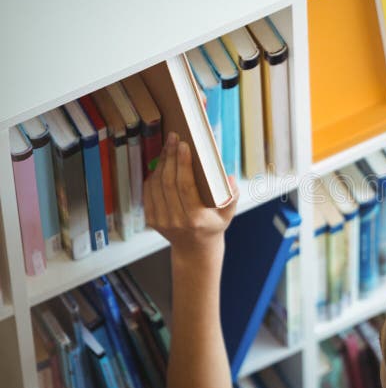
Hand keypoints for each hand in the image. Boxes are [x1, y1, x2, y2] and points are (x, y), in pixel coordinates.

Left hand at [144, 132, 238, 264]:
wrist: (195, 249)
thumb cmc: (214, 226)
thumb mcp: (229, 214)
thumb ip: (232, 195)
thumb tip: (227, 177)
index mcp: (195, 218)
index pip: (185, 186)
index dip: (182, 164)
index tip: (184, 145)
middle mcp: (175, 220)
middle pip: (168, 182)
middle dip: (170, 156)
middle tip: (173, 138)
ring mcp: (161, 220)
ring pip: (156, 184)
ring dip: (161, 163)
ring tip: (168, 146)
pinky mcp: (152, 219)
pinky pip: (149, 191)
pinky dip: (154, 174)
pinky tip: (162, 163)